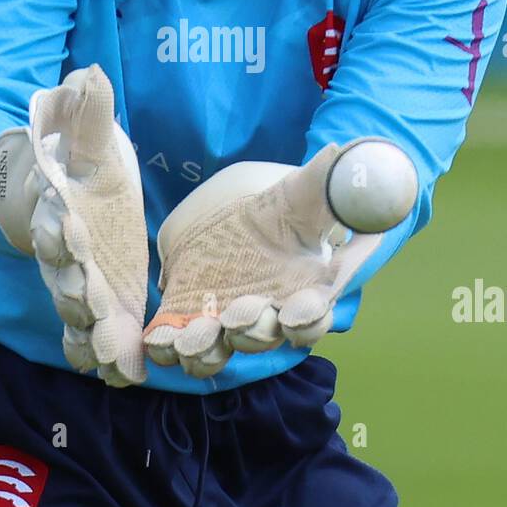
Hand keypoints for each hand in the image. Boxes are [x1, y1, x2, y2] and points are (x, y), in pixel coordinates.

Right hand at [28, 65, 148, 386]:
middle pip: (62, 274)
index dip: (56, 217)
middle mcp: (63, 256)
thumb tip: (89, 72)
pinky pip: (102, 340)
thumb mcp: (89, 137)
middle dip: (73, 286)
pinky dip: (112, 358)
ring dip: (90, 334)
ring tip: (105, 353)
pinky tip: (127, 375)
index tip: (66, 218)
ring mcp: (82, 289)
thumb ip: (88, 111)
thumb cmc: (79, 165)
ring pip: (78, 317)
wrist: (72, 203)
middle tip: (87, 295)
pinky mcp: (106, 311)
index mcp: (57, 209)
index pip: (51, 214)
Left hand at [143, 141, 401, 379]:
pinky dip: (165, 348)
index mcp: (303, 294)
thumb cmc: (281, 205)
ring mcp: (223, 323)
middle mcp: (265, 317)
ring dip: (206, 350)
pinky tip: (156, 340)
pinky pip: (176, 345)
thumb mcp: (303, 190)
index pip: (312, 318)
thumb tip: (350, 156)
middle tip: (237, 316)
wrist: (234, 210)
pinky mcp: (184, 319)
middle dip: (251, 331)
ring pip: (219, 351)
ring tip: (191, 339)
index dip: (307, 320)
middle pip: (263, 337)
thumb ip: (329, 182)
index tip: (296, 312)